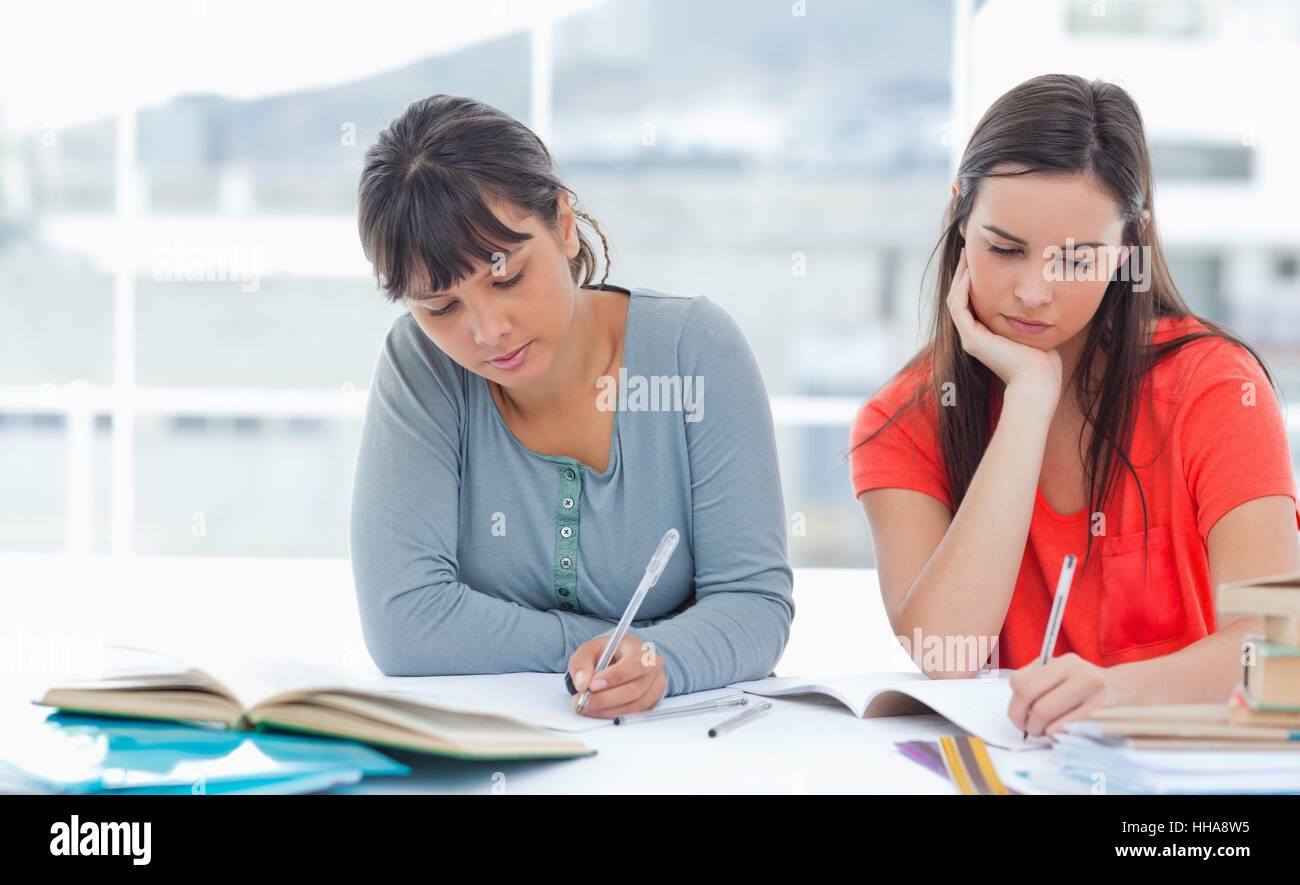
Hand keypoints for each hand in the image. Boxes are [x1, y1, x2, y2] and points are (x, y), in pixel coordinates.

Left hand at [567, 633, 666, 717]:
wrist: (620, 660)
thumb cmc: (607, 654)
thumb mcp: (589, 650)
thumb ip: (582, 663)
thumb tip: (582, 684)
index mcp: (640, 649)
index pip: (633, 664)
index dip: (613, 677)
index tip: (592, 685)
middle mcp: (653, 668)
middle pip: (634, 689)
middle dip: (605, 699)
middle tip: (583, 701)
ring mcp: (656, 686)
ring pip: (634, 705)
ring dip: (607, 710)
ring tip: (587, 706)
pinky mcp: (652, 702)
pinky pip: (634, 714)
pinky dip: (613, 715)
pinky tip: (598, 710)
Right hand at [946, 246, 1062, 395]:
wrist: (1038, 380)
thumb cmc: (1042, 360)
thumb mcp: (1032, 330)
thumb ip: (1028, 315)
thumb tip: (1041, 298)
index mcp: (985, 335)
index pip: (971, 302)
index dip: (973, 280)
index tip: (980, 259)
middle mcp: (973, 336)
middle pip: (960, 298)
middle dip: (963, 273)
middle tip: (968, 250)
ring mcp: (970, 338)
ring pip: (955, 300)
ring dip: (959, 277)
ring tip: (966, 256)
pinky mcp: (971, 339)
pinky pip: (959, 308)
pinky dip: (962, 289)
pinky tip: (970, 273)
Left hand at [1006, 652, 1132, 739]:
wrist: (1126, 690)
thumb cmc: (1084, 686)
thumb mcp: (1061, 674)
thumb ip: (1036, 683)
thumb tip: (1017, 710)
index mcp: (1063, 661)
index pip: (1022, 683)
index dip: (1015, 706)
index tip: (1019, 716)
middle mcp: (1080, 672)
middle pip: (1035, 705)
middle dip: (1027, 724)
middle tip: (1030, 729)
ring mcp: (1095, 691)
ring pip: (1049, 722)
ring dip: (1043, 733)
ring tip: (1048, 730)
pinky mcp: (1105, 711)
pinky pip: (1068, 731)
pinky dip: (1059, 736)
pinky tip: (1064, 732)